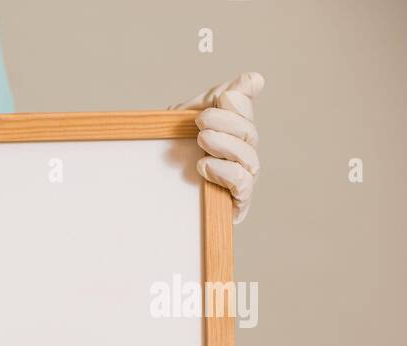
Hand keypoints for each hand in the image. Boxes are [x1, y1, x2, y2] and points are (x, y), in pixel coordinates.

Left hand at [173, 72, 264, 223]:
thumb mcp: (184, 125)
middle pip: (249, 132)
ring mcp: (243, 178)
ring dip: (226, 144)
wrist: (155, 199)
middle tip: (201, 121)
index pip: (246, 111)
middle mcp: (242, 154)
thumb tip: (255, 78)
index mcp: (232, 132)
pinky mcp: (237, 202)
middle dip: (227, 121)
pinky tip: (203, 165)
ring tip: (202, 139)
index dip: (240, 100)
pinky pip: (242, 183)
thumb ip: (210, 101)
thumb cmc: (175, 160)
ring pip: (248, 156)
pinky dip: (225, 171)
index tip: (224, 96)